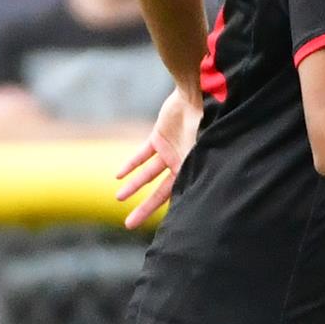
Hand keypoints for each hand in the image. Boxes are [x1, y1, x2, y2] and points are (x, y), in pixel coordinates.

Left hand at [114, 87, 199, 228]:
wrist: (199, 94)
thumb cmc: (206, 122)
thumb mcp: (203, 148)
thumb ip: (194, 169)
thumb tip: (190, 197)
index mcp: (194, 169)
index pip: (177, 196)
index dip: (167, 212)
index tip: (161, 228)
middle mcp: (182, 163)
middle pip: (160, 191)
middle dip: (144, 208)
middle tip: (128, 225)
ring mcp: (170, 150)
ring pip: (148, 174)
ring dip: (133, 185)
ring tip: (119, 198)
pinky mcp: (159, 137)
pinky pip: (142, 154)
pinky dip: (131, 164)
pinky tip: (118, 176)